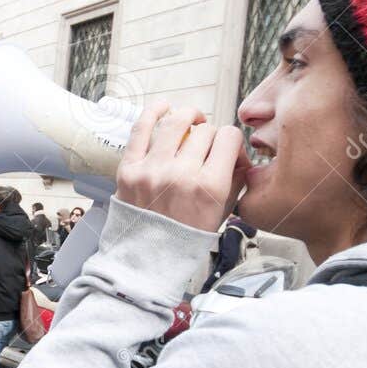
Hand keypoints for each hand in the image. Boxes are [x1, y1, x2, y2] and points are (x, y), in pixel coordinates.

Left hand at [115, 101, 246, 232]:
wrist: (146, 261)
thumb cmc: (185, 239)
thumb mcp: (221, 214)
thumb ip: (234, 180)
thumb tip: (237, 154)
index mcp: (210, 188)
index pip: (229, 138)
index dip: (232, 141)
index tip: (227, 151)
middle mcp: (182, 175)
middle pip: (206, 130)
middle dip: (211, 135)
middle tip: (206, 148)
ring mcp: (153, 170)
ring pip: (176, 121)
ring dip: (188, 116)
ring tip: (191, 121)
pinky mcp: (129, 168)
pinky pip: (142, 128)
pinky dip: (154, 112)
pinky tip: (164, 107)